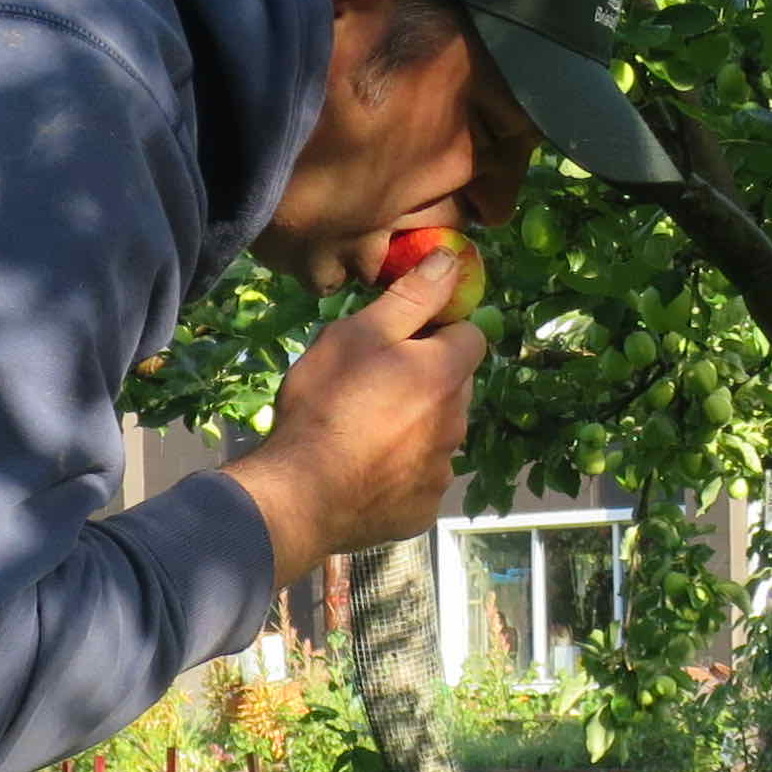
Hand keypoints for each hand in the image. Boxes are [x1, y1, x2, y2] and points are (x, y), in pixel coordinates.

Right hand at [220, 253, 487, 578]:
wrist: (301, 495)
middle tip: (373, 384)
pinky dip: (401, 471)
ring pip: (438, 433)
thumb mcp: (357, 335)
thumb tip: (451, 262)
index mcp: (445, 375)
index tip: (401, 340)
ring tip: (362, 431)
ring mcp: (442, 471)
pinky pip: (421, 478)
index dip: (439, 332)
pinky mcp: (424, 509)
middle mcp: (457, 423)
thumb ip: (410, 298)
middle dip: (427, 380)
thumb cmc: (326, 404)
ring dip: (415, 426)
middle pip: (454, 387)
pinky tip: (364, 471)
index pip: (470, 337)